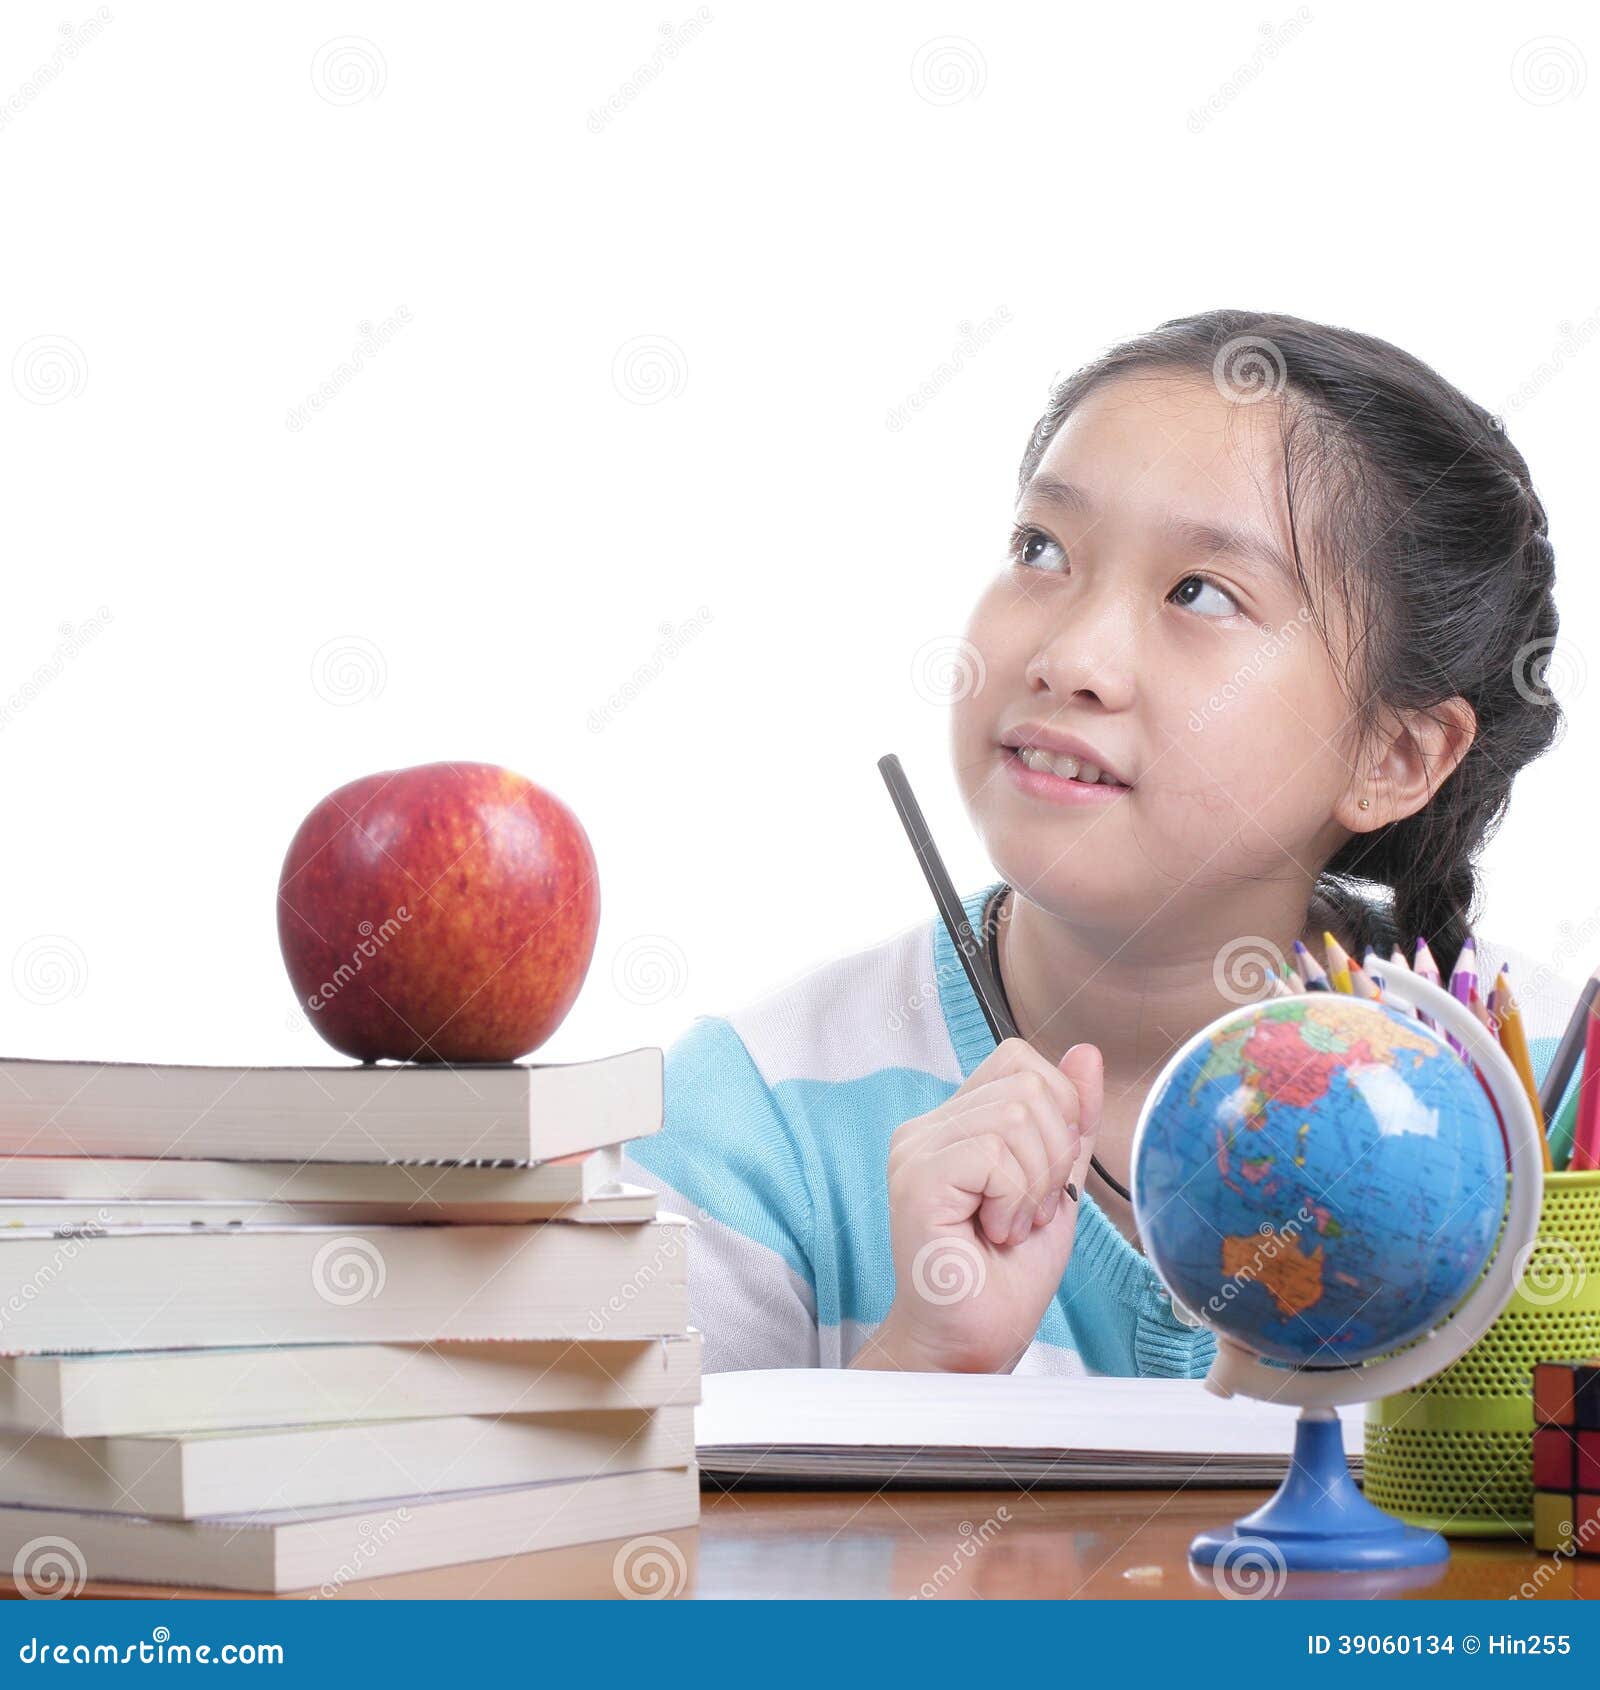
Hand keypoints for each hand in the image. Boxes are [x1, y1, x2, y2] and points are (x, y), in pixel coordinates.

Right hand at [851, 1037, 1103, 1373]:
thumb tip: (1086, 1054)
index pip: (1019, 1060)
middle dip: (1054, 1155)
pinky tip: (993, 1233)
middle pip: (1027, 1083)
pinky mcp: (916, 1179)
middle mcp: (926, 1126)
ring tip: (1009, 1225)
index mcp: (954, 1121)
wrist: (973, 1344)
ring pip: (1017, 1116)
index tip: (1043, 1180)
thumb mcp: (1057, 1184)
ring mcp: (915, 1150)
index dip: (1057, 1110)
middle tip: (1026, 1212)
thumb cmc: (1006, 1277)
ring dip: (1035, 1184)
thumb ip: (1069, 1120)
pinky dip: (1015, 1200)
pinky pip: (996, 1155)